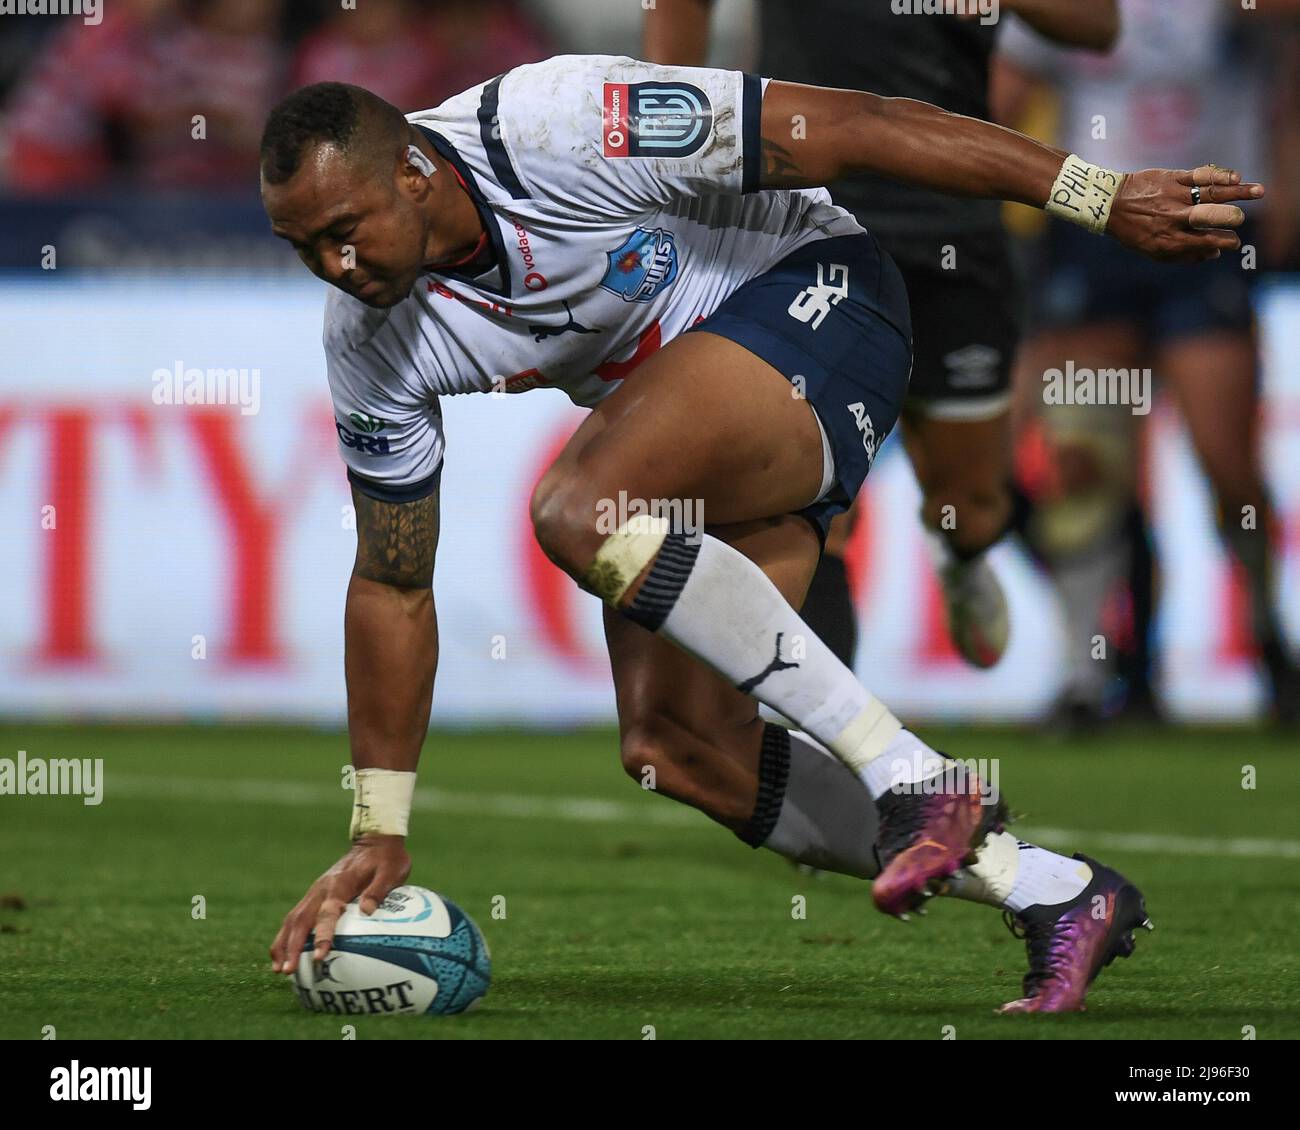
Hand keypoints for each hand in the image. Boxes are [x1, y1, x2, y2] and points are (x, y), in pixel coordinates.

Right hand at [268, 835, 410, 974]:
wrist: (375, 841)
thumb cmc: (387, 859)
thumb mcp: (392, 871)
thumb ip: (379, 890)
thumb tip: (368, 911)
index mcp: (340, 884)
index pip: (327, 914)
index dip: (322, 936)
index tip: (318, 957)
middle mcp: (322, 889)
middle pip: (300, 920)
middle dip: (291, 946)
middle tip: (286, 971)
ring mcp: (315, 892)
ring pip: (292, 919)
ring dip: (283, 943)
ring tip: (278, 969)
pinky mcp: (315, 895)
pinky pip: (296, 917)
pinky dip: (286, 936)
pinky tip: (284, 954)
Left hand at [1106, 165, 1263, 263]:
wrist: (1110, 204)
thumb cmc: (1134, 230)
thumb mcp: (1153, 251)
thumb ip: (1183, 254)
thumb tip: (1213, 254)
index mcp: (1170, 240)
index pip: (1206, 242)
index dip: (1224, 242)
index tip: (1234, 242)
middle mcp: (1175, 219)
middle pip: (1210, 217)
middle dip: (1230, 218)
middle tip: (1239, 219)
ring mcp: (1175, 197)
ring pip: (1211, 194)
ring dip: (1238, 192)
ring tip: (1259, 192)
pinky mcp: (1172, 179)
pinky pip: (1200, 175)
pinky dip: (1220, 176)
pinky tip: (1236, 178)